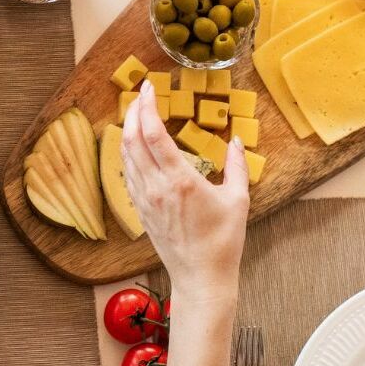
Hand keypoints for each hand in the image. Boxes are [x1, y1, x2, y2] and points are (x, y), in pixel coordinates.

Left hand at [121, 80, 248, 303]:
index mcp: (180, 180)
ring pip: (126, 154)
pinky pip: (127, 173)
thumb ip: (236, 165)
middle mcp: (156, 186)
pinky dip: (128, 152)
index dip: (147, 106)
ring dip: (128, 130)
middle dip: (133, 111)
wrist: (201, 277)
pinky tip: (135, 146)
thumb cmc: (223, 241)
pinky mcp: (139, 208)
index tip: (148, 88)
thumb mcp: (238, 200)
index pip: (154, 133)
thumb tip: (236, 140)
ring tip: (136, 114)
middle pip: (133, 138)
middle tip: (140, 95)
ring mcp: (144, 198)